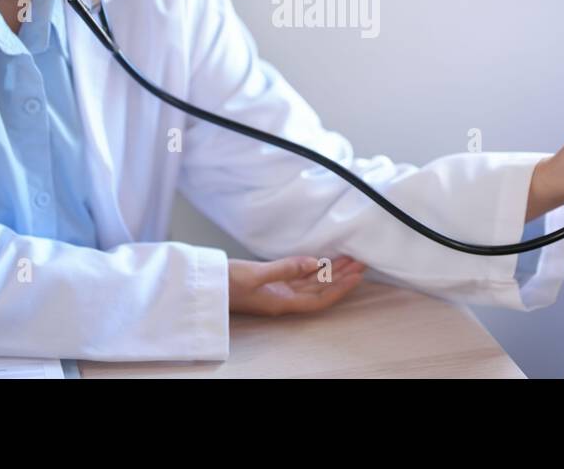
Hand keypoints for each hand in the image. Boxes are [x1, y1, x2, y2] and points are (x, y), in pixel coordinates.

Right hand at [228, 255, 367, 315]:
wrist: (202, 284)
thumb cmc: (225, 282)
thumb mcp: (254, 274)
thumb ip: (285, 268)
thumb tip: (314, 263)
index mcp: (282, 302)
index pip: (319, 299)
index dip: (340, 289)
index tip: (357, 277)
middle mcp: (283, 299)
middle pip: (319, 290)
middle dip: (341, 277)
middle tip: (361, 262)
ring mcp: (277, 291)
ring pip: (311, 283)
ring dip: (331, 272)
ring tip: (349, 259)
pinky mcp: (270, 282)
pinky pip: (299, 278)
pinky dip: (313, 269)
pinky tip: (323, 261)